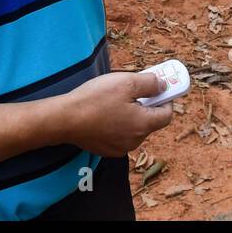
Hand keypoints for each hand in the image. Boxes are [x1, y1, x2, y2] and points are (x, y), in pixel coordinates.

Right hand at [59, 72, 174, 155]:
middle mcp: (135, 141)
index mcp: (143, 125)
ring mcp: (120, 148)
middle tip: (133, 89)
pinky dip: (117, 124)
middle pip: (150, 121)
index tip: (159, 88)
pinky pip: (119, 135)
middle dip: (145, 105)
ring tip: (114, 100)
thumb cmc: (96, 99)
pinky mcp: (106, 150)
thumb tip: (163, 86)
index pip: (167, 115)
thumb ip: (150, 83)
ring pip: (134, 128)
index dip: (166, 99)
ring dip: (131, 114)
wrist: (65, 119)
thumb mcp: (127, 82)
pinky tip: (104, 112)